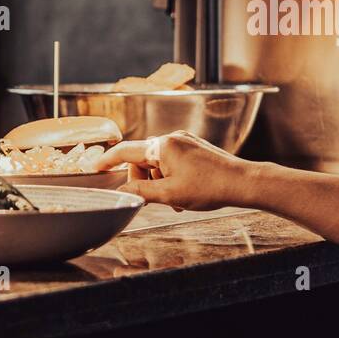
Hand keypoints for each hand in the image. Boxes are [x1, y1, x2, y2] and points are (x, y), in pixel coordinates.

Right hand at [96, 130, 258, 211]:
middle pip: (142, 159)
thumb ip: (141, 192)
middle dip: (144, 181)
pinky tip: (183, 192)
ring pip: (157, 162)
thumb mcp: (169, 194)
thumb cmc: (210, 187)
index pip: (126, 151)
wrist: (243, 182)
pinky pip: (171, 161)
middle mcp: (172, 138)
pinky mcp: (194, 148)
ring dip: (160, 182)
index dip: (108, 160)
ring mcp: (184, 141)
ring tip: (176, 199)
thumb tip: (122, 193)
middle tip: (156, 198)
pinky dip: (170, 177)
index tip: (96, 167)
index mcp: (162, 146)